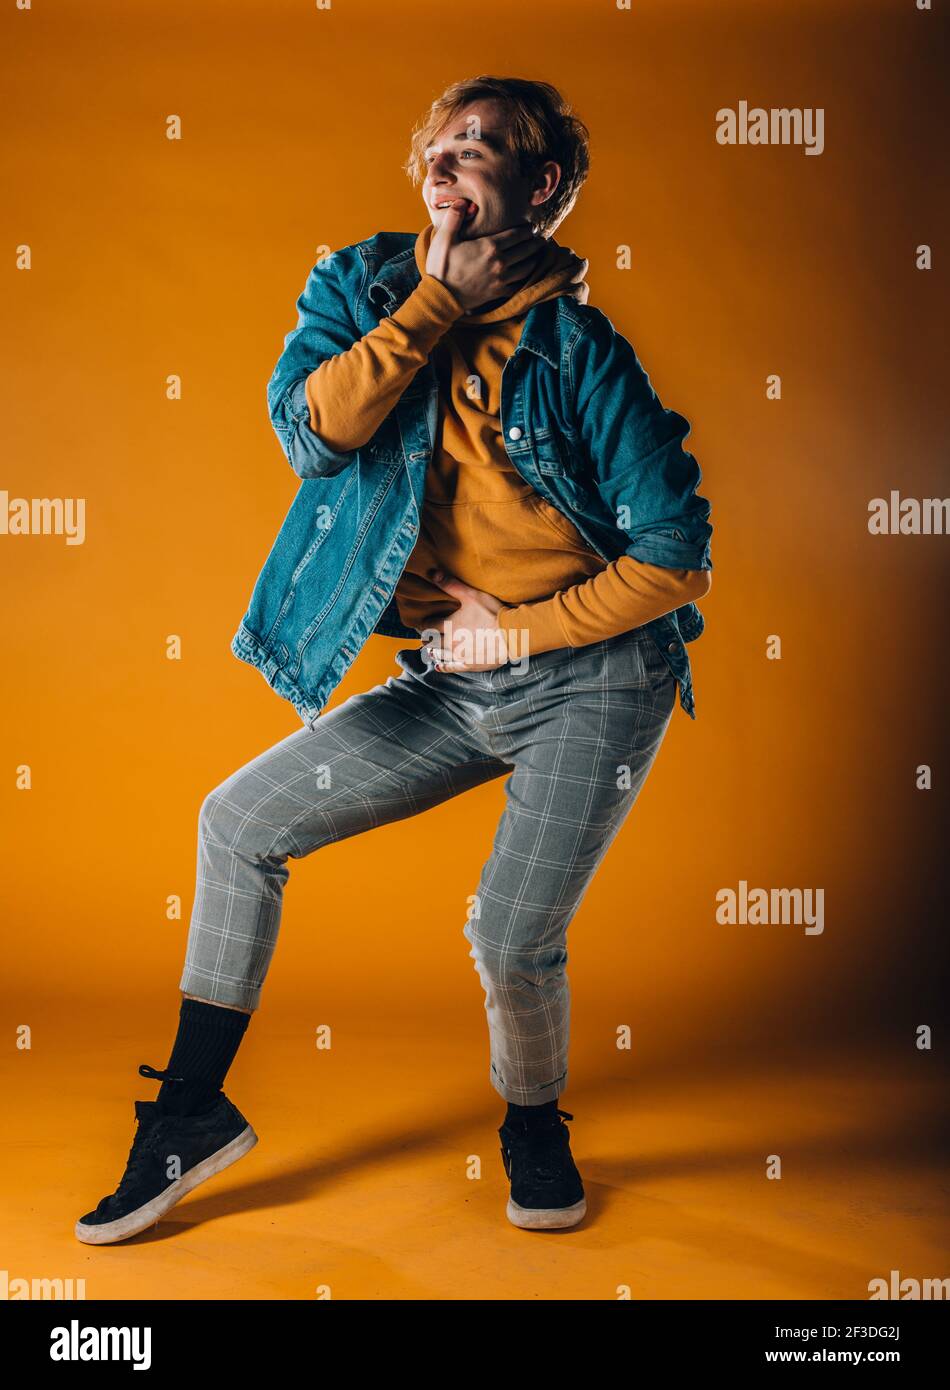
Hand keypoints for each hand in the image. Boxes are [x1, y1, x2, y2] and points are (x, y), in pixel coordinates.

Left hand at [420, 569, 509, 670]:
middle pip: (432, 641)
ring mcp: (459, 655)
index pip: (428, 625)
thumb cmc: (492, 613)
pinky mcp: (469, 664)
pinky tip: (438, 666)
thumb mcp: (471, 595)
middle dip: (427, 637)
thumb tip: (432, 574)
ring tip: (429, 649)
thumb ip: (451, 585)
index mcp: (448, 625)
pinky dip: (443, 667)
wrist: (511, 634)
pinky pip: (451, 667)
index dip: (424, 623)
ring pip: (439, 655)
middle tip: (425, 634)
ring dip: (432, 651)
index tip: (423, 621)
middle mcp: (450, 642)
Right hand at [426, 204, 546, 311]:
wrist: (441, 297)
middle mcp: (500, 262)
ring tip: (538, 254)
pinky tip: (526, 274)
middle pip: (525, 250)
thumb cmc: (441, 267)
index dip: (527, 230)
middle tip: (542, 238)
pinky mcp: (498, 293)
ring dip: (533, 259)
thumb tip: (462, 202)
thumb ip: (455, 217)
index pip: (516, 235)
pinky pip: (518, 284)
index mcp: (490, 246)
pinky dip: (525, 278)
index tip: (532, 226)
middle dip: (535, 243)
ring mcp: (500, 279)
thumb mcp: (444, 238)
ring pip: (526, 268)